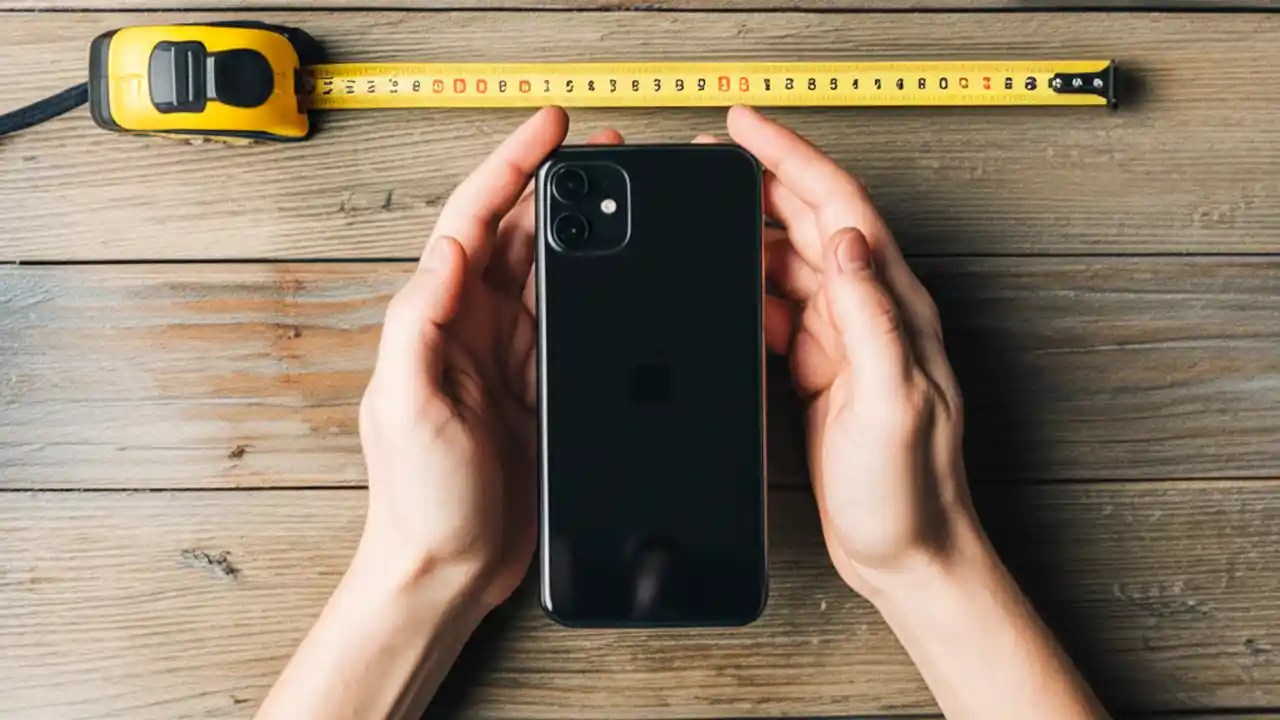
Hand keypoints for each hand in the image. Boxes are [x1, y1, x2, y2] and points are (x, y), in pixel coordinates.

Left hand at [356, 107, 622, 608]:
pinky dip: (600, 293)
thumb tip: (450, 245)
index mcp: (437, 320)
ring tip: (621, 198)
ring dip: (584, 234)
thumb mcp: (404, 404)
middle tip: (603, 152)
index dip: (511, 167)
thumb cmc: (416, 499)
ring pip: (555, 274)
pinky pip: (577, 324)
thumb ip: (419, 320)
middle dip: (559, 186)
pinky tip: (622, 276)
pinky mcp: (544, 388)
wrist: (450, 569)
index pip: (474, 221)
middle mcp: (474, 329)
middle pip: (521, 235)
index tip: (549, 130)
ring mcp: (513, 357)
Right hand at [727, 106, 983, 598]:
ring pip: (791, 265)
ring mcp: (848, 341)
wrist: (906, 552)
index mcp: (894, 310)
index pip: (841, 209)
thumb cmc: (911, 491)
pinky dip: (750, 293)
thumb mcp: (893, 402)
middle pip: (811, 223)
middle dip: (762, 182)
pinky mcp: (824, 370)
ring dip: (750, 235)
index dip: (792, 160)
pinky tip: (728, 292)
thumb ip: (872, 318)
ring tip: (708, 219)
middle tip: (712, 161)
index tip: (747, 131)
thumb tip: (843, 239)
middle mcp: (873, 315)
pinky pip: (781, 312)